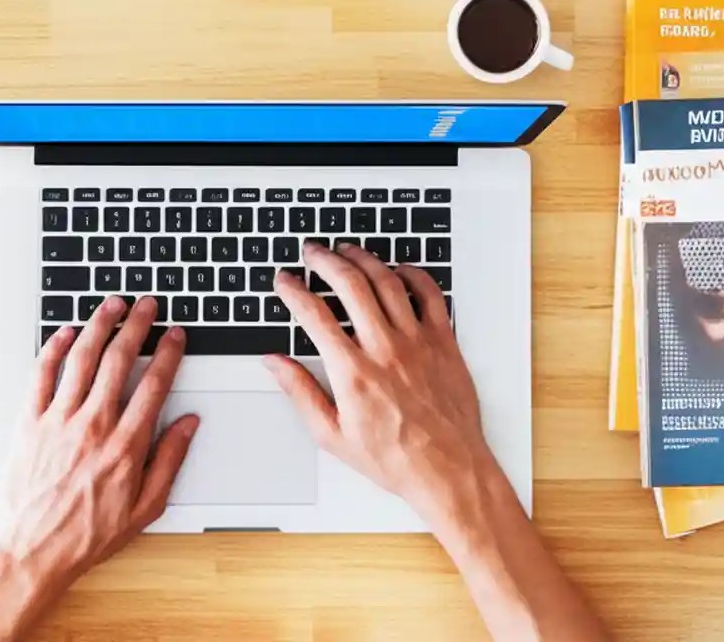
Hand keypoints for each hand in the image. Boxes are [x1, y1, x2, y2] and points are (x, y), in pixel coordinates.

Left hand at [0, 296, 198, 641]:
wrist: (34, 551)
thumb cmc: (88, 534)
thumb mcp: (146, 507)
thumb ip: (170, 460)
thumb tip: (189, 424)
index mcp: (126, 444)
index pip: (154, 383)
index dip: (169, 353)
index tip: (175, 335)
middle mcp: (93, 425)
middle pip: (119, 360)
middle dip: (137, 325)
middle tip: (146, 306)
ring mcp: (58, 420)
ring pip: (81, 358)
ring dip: (98, 326)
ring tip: (111, 306)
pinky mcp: (28, 423)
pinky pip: (41, 375)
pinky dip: (53, 349)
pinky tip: (64, 334)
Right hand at [265, 243, 609, 640]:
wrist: (448, 470)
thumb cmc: (394, 459)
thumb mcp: (332, 435)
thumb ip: (300, 392)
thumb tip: (275, 363)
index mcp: (353, 373)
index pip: (314, 315)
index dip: (293, 290)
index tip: (284, 280)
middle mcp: (385, 350)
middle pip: (351, 285)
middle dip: (325, 261)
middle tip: (313, 252)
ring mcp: (417, 343)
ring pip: (388, 282)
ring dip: (364, 259)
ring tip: (347, 252)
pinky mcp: (444, 343)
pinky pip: (430, 295)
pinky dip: (413, 274)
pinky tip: (398, 269)